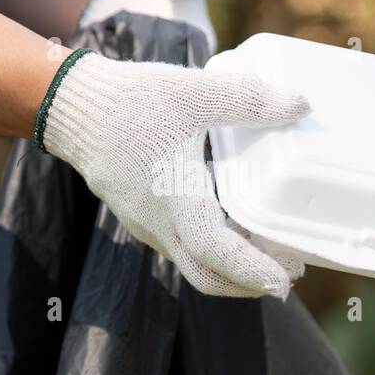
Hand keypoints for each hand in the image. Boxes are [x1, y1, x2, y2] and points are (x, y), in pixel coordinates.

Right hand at [37, 51, 307, 297]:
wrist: (74, 108)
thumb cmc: (131, 101)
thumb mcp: (194, 92)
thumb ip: (247, 100)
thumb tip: (300, 105)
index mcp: (173, 198)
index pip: (213, 251)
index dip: (251, 270)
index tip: (284, 280)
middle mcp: (158, 223)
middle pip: (207, 277)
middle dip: (250, 283)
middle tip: (290, 271)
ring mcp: (147, 226)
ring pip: (194, 267)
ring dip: (233, 269)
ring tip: (271, 250)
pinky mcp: (143, 219)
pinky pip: (181, 249)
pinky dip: (213, 252)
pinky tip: (234, 225)